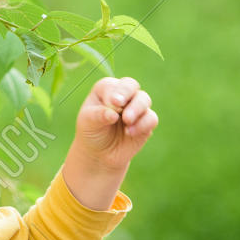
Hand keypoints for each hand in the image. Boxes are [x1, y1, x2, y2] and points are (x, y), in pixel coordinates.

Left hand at [63, 74, 157, 195]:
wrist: (101, 154)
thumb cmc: (92, 132)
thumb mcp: (87, 123)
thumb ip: (98, 115)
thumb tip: (114, 114)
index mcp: (107, 89)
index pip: (114, 85)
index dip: (116, 92)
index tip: (113, 103)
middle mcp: (123, 95)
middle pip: (131, 85)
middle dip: (127, 94)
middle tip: (120, 106)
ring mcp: (136, 107)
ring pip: (144, 99)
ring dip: (137, 109)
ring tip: (126, 121)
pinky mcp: (146, 122)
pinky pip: (151, 118)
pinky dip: (143, 125)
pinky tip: (129, 133)